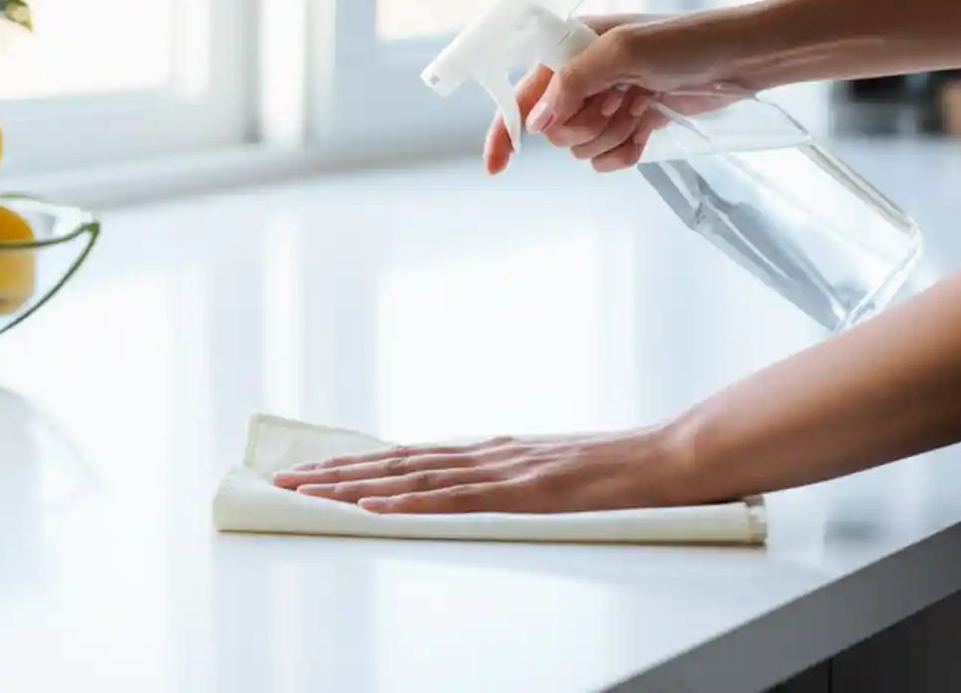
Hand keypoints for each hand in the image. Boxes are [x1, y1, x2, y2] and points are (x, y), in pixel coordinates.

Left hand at [272, 428, 687, 514]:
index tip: (314, 472)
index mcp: (491, 453)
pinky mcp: (525, 493)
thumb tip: (470, 492)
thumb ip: (508, 481)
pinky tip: (374, 508)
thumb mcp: (551, 472)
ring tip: (309, 492)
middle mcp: (487, 455)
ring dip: (354, 485)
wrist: (674, 456)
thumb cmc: (619, 470)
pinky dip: (409, 503)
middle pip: (396, 463)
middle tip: (285, 482)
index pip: (410, 459)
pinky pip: (456, 501)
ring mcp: (504, 471)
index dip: (358, 466)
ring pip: (412, 477)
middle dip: (336, 473)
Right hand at [484, 15, 733, 174]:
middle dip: (587, 125)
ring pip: (581, 148)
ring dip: (613, 135)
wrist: (741, 60)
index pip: (522, 95)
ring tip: (642, 106)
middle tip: (621, 100)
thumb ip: (572, 83)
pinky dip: (626, 151)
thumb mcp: (624, 52)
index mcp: (570, 50)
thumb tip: (536, 121)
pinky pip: (607, 159)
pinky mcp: (629, 125)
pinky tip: (648, 129)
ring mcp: (605, 104)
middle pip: (554, 131)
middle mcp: (582, 78)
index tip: (496, 165)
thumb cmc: (687, 43)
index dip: (506, 129)